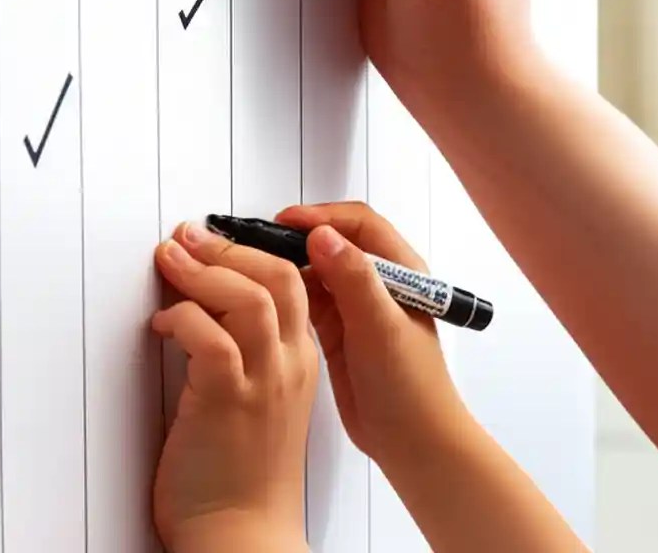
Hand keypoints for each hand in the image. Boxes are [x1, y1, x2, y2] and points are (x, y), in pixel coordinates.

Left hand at [151, 223, 318, 552]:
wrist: (242, 535)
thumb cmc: (242, 481)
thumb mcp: (261, 408)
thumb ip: (248, 363)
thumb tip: (207, 320)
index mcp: (301, 365)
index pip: (295, 285)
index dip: (256, 253)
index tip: (218, 242)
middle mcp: (289, 366)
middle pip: (279, 277)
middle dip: (229, 247)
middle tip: (189, 234)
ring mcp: (263, 382)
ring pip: (249, 297)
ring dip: (203, 270)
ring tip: (170, 257)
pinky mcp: (227, 400)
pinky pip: (208, 336)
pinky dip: (182, 318)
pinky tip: (163, 322)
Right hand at [275, 202, 476, 469]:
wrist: (412, 440)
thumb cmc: (410, 384)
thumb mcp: (381, 327)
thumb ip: (354, 279)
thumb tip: (321, 234)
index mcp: (400, 270)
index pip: (358, 224)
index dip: (321, 216)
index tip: (281, 223)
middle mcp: (377, 282)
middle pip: (332, 242)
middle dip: (294, 237)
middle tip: (252, 241)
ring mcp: (356, 307)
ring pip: (316, 270)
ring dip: (285, 264)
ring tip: (245, 264)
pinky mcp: (338, 331)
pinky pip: (307, 300)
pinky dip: (284, 293)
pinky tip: (257, 295)